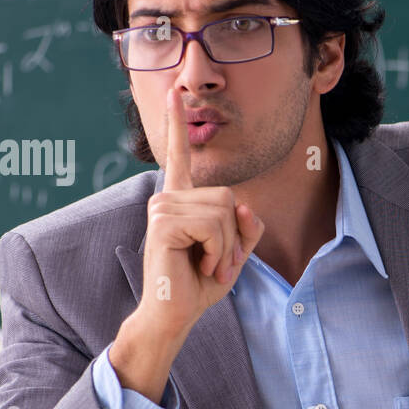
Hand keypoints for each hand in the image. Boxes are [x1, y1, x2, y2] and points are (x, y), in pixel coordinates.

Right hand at [136, 87, 265, 340]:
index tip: (174, 93)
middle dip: (235, 235)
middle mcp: (168, 197)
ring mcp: (162, 207)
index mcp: (181, 200)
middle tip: (218, 262)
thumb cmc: (200, 284)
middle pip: (228, 196)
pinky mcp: (163, 222)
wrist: (174, 314)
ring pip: (224, 211)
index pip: (179, 156)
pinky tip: (202, 267)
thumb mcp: (235, 252)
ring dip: (227, 247)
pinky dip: (218, 252)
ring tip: (208, 266)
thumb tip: (245, 208)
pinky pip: (213, 226)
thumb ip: (246, 226)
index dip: (177, 125)